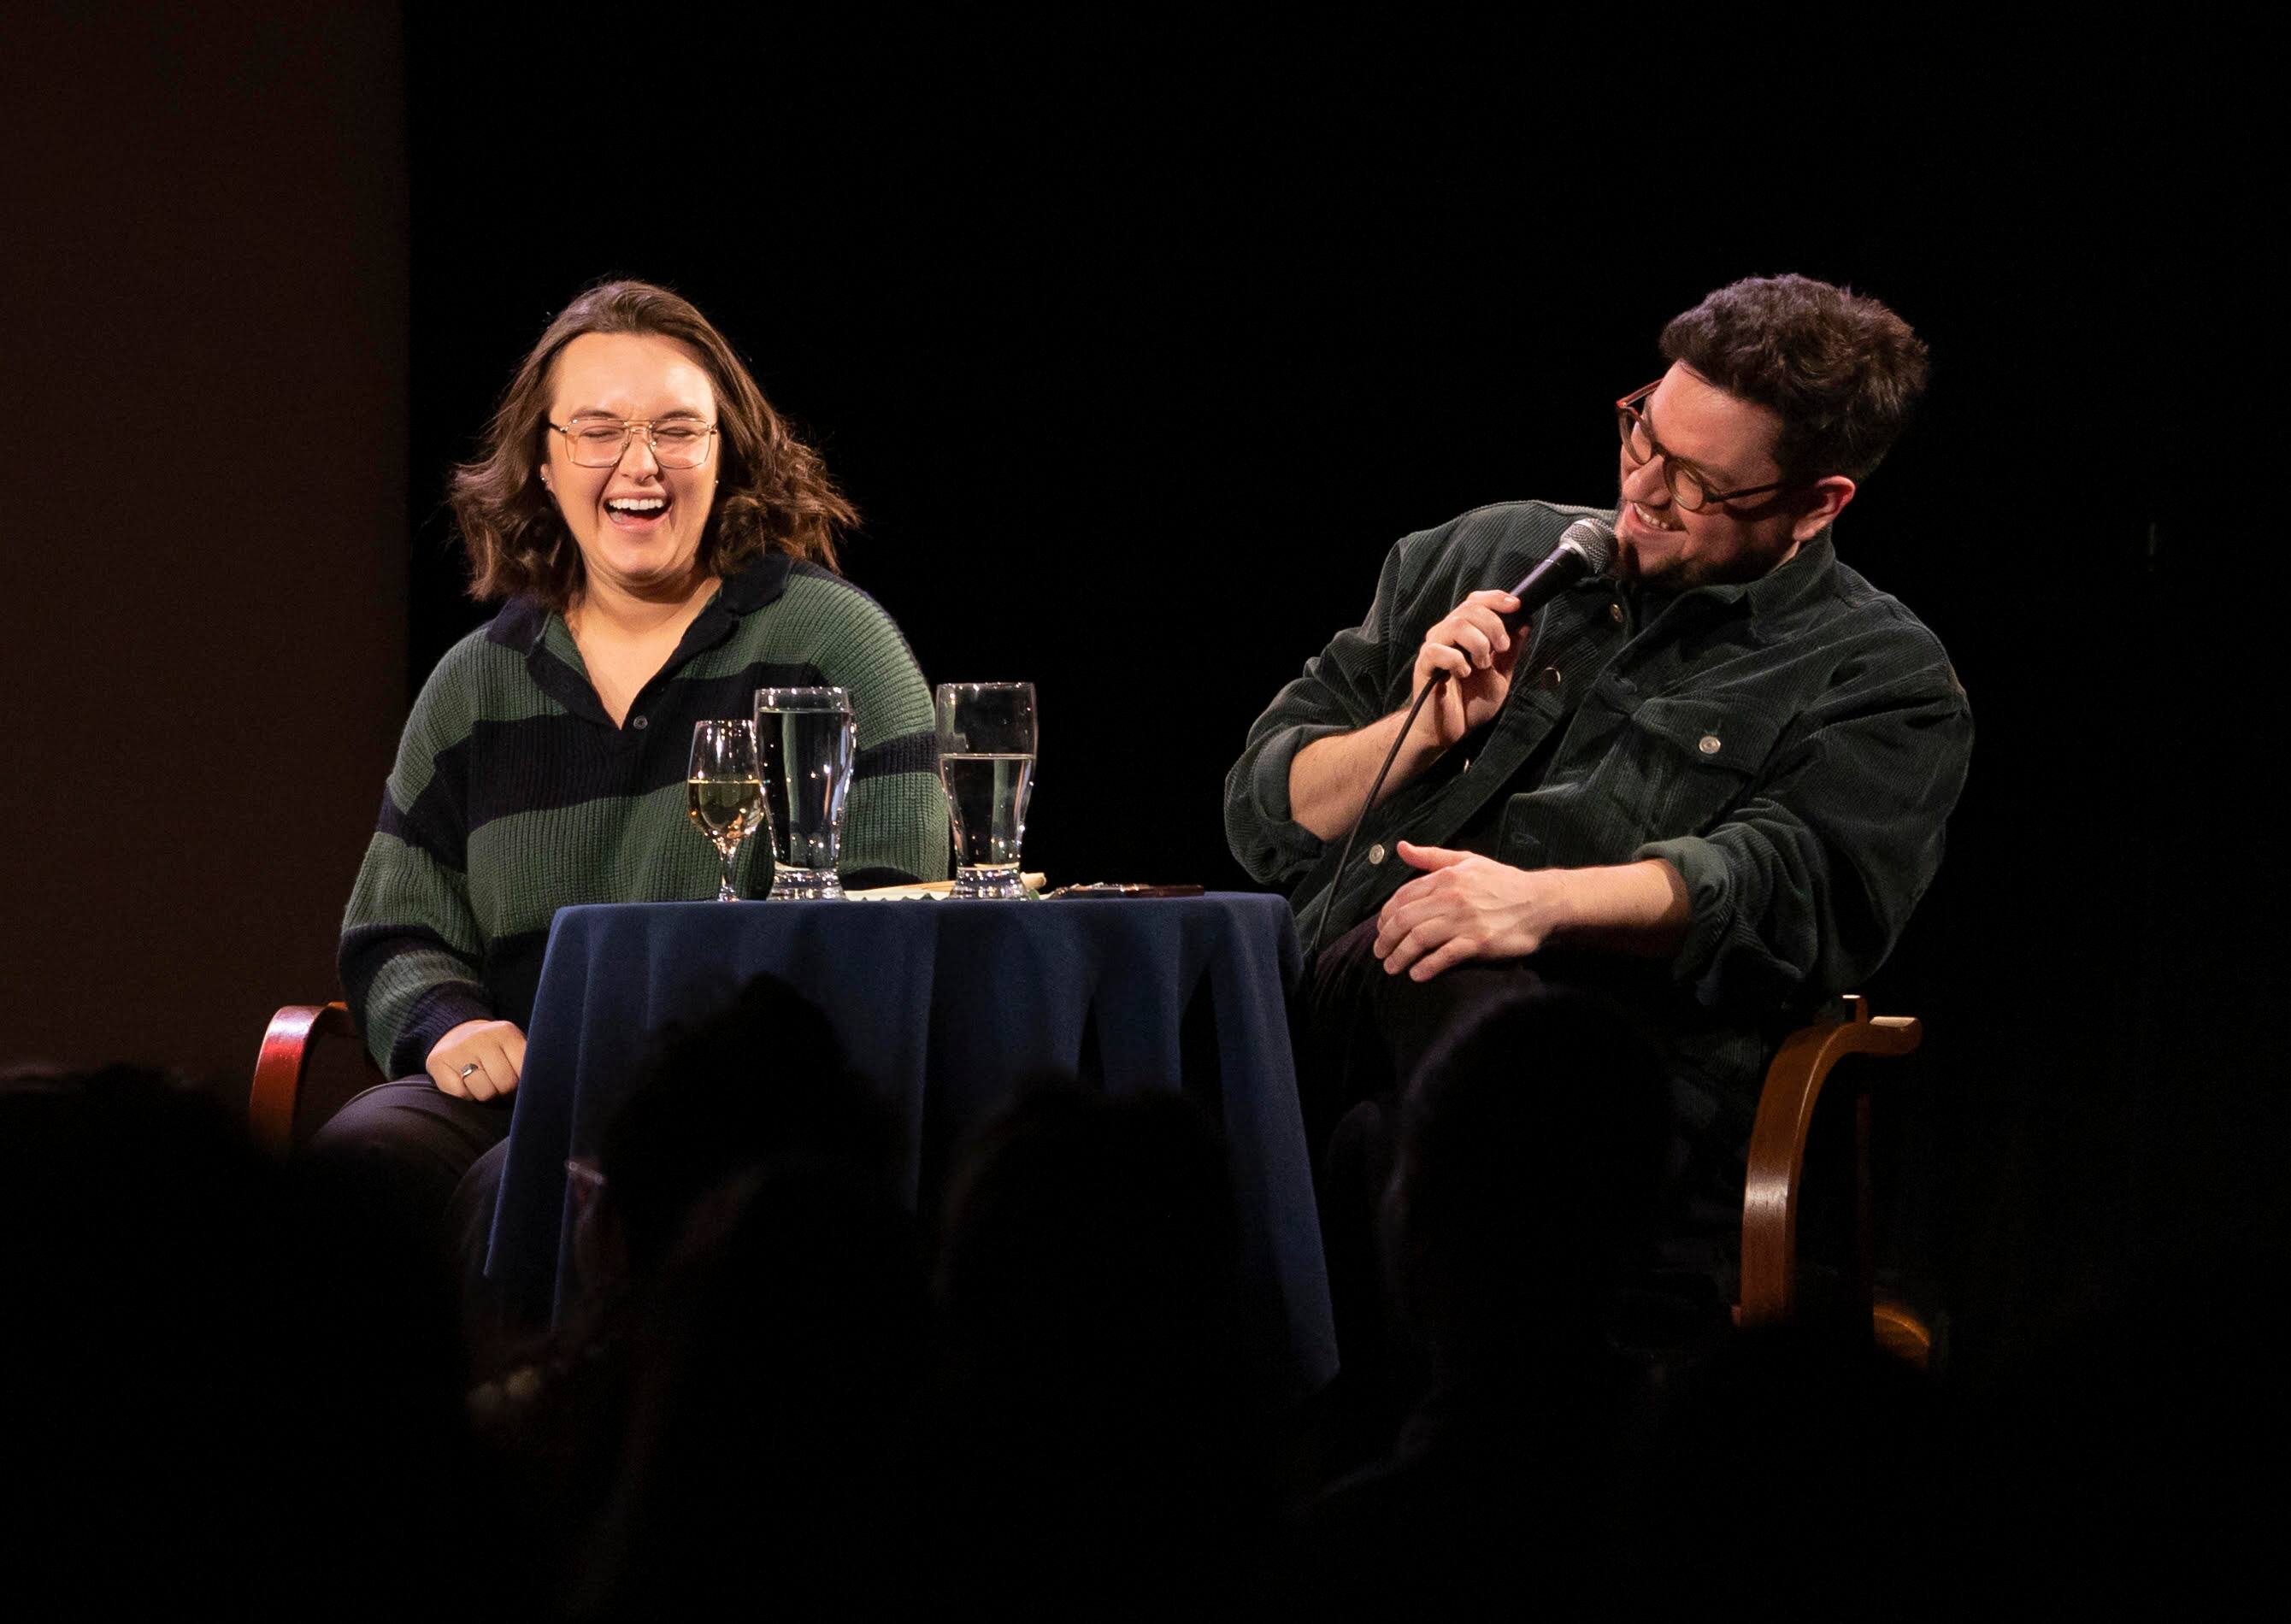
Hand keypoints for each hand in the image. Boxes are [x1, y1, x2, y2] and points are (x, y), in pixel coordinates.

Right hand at [427, 1019, 527, 1101]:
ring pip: (484, 1093)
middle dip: (506, 1094)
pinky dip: (466, 1097)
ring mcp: (459, 1049)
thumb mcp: (512, 1047)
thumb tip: (535, 1089)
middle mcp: (482, 1038)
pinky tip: (467, 1086)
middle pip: (505, 1084)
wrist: (455, 1033)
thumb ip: (525, 1063)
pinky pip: (460, 1095)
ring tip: (486, 1087)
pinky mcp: (438, 1062)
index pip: (524, 1069)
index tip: (520, 1086)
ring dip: (487, 1097)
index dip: (524, 1084)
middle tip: (502, 1090)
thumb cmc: (493, 1049)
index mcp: (506, 1032)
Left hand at [1372, 842, 1570, 980]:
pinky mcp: (1479, 942)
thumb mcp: (1468, 861)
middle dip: (1386, 939)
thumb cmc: (1503, 882)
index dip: (1386, 916)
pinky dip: (1426, 967)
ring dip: (1400, 956)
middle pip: (1405, 919)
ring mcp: (1465, 920)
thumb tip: (1401, 848)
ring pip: (1419, 938)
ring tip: (1392, 967)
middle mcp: (1452, 897)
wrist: (1541, 902)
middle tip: (1379, 953)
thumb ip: (1432, 857)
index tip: (1381, 930)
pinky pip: (1444, 956)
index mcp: (1447, 877)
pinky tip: (1417, 974)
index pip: (1403, 897)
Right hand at [1411, 590, 1522, 750]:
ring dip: (1478, 642)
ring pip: (1455, 624)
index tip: (1516, 606)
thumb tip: (1524, 622)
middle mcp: (1446, 635)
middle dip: (1493, 624)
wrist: (1450, 732)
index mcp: (1464, 633)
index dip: (1495, 599)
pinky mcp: (1424, 666)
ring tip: (1483, 665)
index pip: (1475, 602)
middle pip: (1468, 609)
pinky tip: (1463, 674)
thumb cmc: (1471, 704)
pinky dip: (1457, 660)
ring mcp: (1434, 649)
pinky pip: (1438, 651)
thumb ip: (1510, 651)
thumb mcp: (1501, 675)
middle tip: (1502, 648)